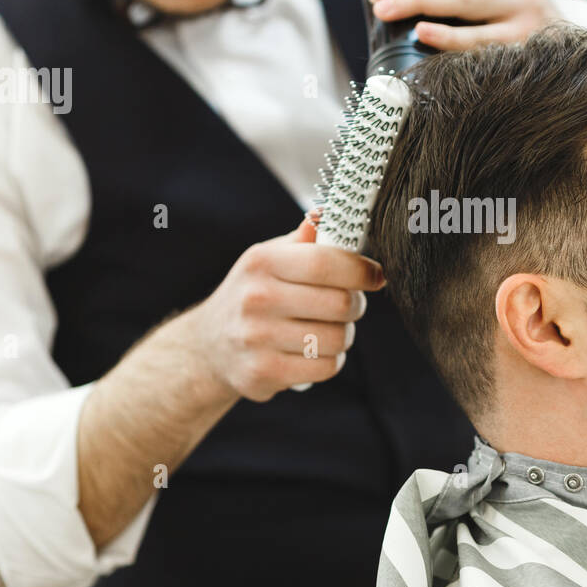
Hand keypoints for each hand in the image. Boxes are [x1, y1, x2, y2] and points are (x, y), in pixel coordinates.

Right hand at [187, 211, 385, 401]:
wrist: (209, 345)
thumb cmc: (253, 294)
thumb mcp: (268, 259)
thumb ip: (303, 241)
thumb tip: (328, 214)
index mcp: (261, 262)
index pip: (326, 262)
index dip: (361, 270)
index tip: (376, 275)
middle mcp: (256, 298)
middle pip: (340, 304)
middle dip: (356, 305)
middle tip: (350, 305)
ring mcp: (257, 338)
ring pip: (337, 339)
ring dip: (343, 335)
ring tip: (328, 329)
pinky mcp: (263, 373)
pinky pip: (326, 367)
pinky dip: (330, 360)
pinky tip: (314, 351)